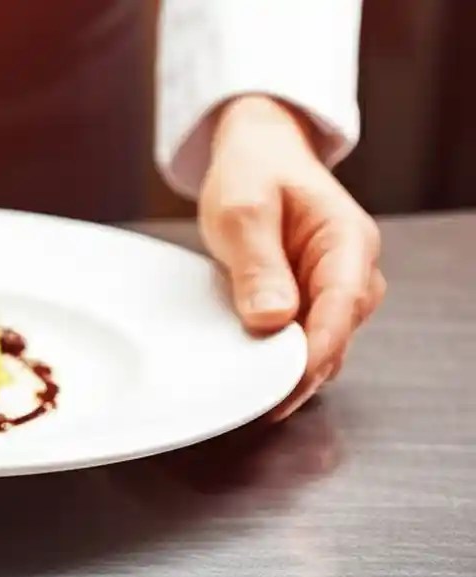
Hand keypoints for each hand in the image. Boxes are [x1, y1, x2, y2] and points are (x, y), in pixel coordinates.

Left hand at [199, 95, 384, 419]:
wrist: (256, 156)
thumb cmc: (253, 174)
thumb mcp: (242, 210)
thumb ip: (258, 263)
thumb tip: (272, 319)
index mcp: (348, 242)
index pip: (343, 306)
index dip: (315, 350)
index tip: (285, 385)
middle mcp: (352, 272)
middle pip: (335, 336)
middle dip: (299, 371)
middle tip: (254, 402)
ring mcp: (333, 291)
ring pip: (320, 346)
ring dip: (287, 370)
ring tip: (245, 394)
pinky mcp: (310, 304)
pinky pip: (299, 341)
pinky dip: (276, 359)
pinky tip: (247, 373)